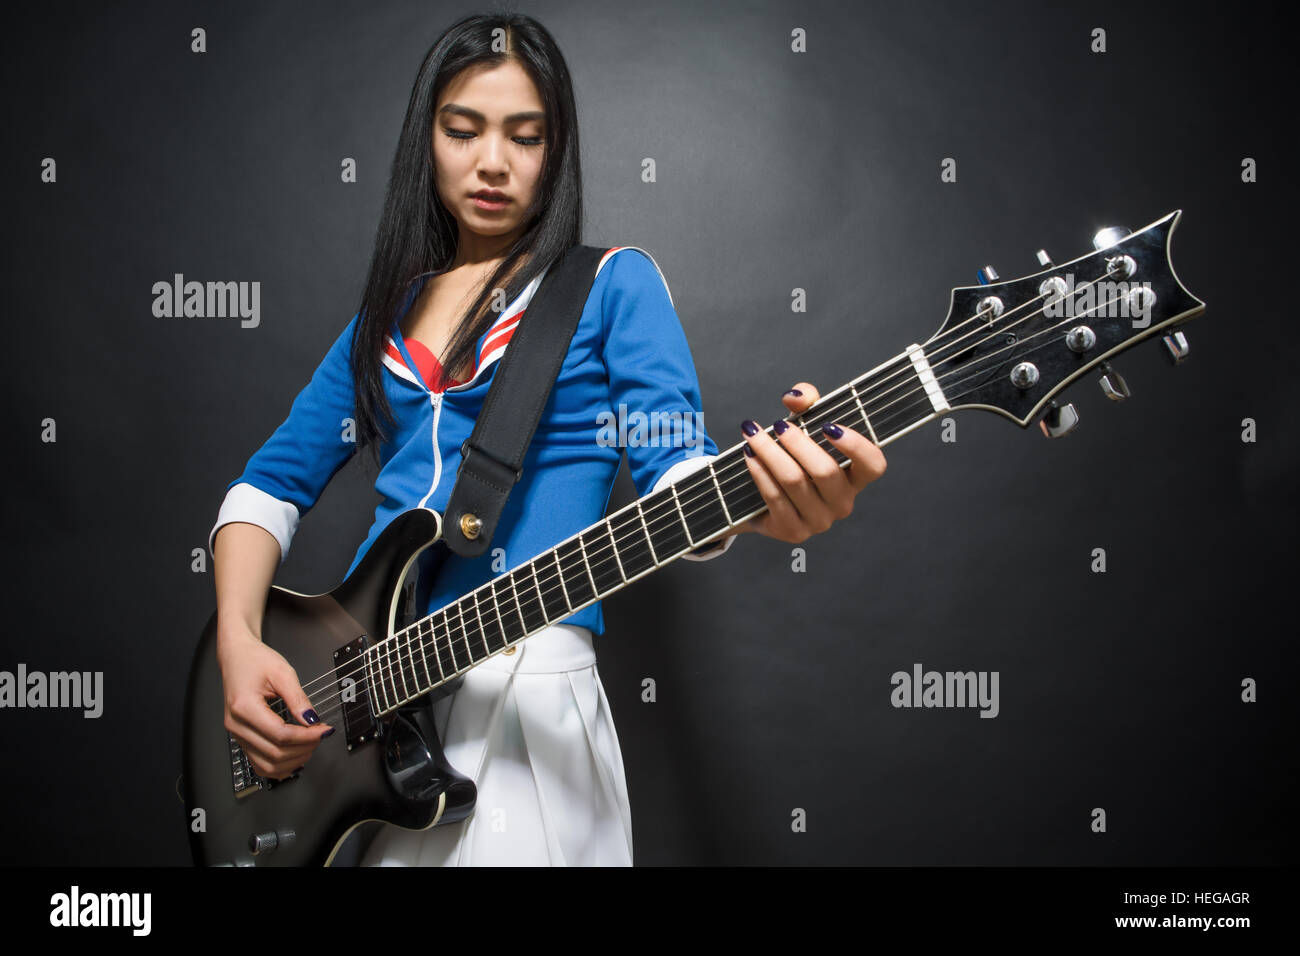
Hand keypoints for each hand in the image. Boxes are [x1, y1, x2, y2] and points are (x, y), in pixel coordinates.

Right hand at [217, 625, 333, 779]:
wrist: (236, 656)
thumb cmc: (255, 660)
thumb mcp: (282, 672)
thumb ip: (298, 699)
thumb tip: (312, 720)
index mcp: (244, 707)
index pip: (280, 734)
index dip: (307, 736)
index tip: (324, 729)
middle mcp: (236, 725)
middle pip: (274, 753)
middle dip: (303, 748)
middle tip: (320, 735)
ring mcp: (236, 734)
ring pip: (266, 765)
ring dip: (292, 761)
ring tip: (310, 746)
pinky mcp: (240, 737)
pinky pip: (258, 763)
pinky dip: (278, 766)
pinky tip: (294, 756)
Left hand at [733, 381, 886, 542]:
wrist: (762, 499)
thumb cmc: (793, 457)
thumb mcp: (803, 425)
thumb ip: (805, 403)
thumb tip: (794, 397)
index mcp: (856, 478)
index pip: (873, 465)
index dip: (856, 446)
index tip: (829, 426)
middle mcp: (843, 503)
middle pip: (825, 472)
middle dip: (798, 443)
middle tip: (778, 425)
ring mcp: (819, 521)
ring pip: (795, 482)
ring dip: (770, 453)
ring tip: (752, 435)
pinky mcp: (793, 531)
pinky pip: (775, 498)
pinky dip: (760, 472)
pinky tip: (749, 456)